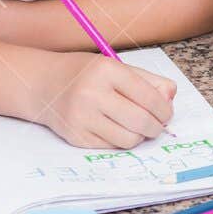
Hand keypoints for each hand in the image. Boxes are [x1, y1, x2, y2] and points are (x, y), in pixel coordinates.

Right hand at [30, 51, 177, 148]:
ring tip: (137, 127)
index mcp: (106, 71)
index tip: (167, 113)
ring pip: (128, 139)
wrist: (42, 85)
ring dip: (140, 136)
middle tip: (158, 125)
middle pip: (140, 121)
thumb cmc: (85, 74)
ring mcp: (81, 118)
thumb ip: (148, 81)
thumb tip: (170, 97)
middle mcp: (92, 94)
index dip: (164, 109)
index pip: (149, 97)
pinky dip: (120, 140)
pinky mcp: (75, 137)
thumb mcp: (116, 67)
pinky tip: (116, 128)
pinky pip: (111, 147)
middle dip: (156, 127)